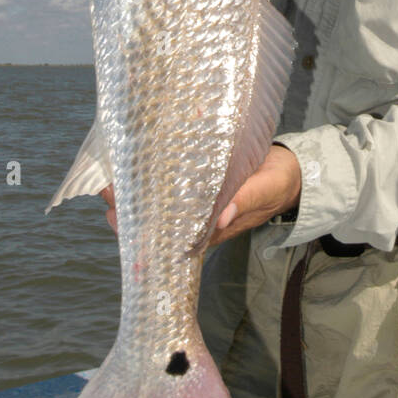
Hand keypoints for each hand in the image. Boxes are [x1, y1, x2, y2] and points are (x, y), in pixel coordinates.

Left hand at [96, 145, 301, 246]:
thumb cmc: (277, 184)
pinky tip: (133, 160)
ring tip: (108, 174)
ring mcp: (196, 205)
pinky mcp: (199, 186)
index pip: (165, 236)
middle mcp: (196, 220)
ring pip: (157, 205)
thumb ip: (244, 200)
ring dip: (133, 192)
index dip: (138, 230)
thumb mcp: (264, 190)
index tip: (115, 215)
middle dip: (126, 208)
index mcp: (209, 229)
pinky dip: (150, 176)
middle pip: (153, 221)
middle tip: (105, 186)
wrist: (292, 173)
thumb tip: (218, 219)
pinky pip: (170, 186)